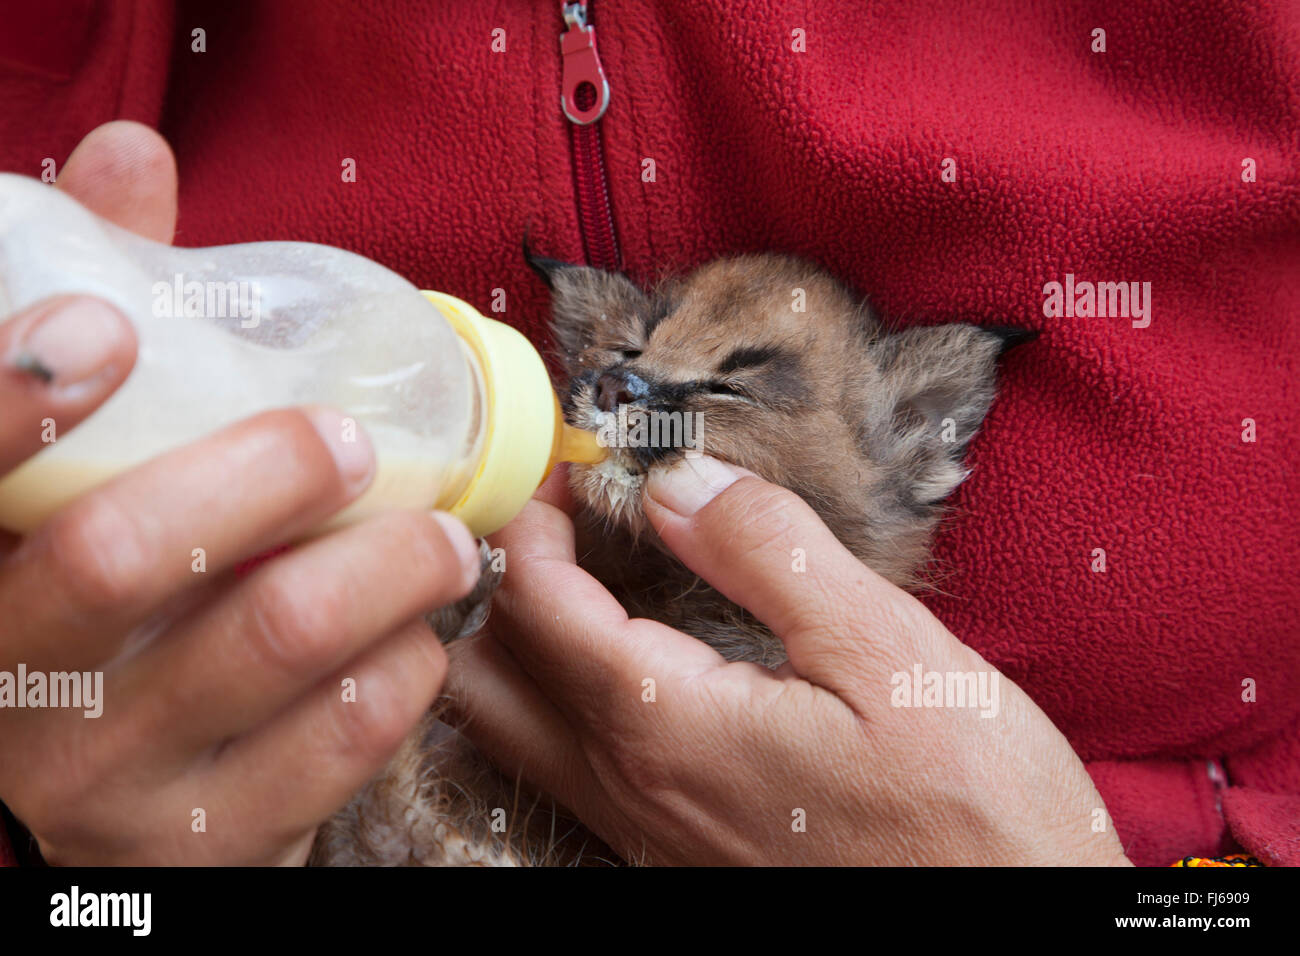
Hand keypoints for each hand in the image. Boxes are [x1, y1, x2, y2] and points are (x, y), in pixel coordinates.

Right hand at [0, 122, 478, 864]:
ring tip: (445, 539)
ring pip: (270, 645)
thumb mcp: (58, 506)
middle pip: (132, 555)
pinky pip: (337, 746)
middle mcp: (14, 698)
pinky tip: (416, 642)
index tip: (107, 330)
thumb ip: (89, 349)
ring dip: (386, 568)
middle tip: (354, 442)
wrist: (76, 832)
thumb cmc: (83, 630)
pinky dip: (403, 673)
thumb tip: (133, 159)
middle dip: (269, 469)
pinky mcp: (209, 852)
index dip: (12, 401)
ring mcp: (109, 788)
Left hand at [449, 457, 1131, 864]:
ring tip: (579, 576)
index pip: (536, 601)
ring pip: (514, 731)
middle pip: (488, 675)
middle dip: (498, 580)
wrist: (1012, 926)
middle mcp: (631, 788)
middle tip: (554, 517)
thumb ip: (767, 552)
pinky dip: (556, 699)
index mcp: (666, 723)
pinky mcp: (675, 854)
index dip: (531, 517)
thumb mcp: (883, 649)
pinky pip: (567, 771)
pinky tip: (624, 661)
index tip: (566, 467)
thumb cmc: (969, 807)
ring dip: (518, 644)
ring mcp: (645, 832)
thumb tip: (678, 484)